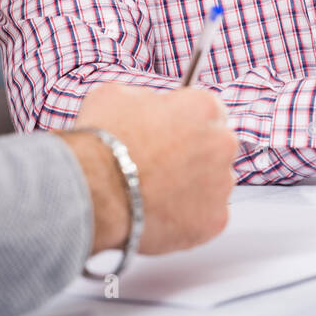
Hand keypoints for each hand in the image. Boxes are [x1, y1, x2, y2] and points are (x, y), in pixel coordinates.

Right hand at [64, 82, 237, 254]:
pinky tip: (160, 214)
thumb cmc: (103, 143)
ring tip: (155, 194)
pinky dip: (187, 219)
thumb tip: (149, 107)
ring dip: (191, 188)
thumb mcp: (117, 95)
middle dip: (193, 156)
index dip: (185, 124)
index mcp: (204, 107)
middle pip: (214, 149)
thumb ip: (148, 99)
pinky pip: (206, 218)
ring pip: (212, 185)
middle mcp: (221, 142)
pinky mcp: (214, 220)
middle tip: (160, 167)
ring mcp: (221, 184)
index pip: (208, 113)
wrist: (93, 190)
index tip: (170, 136)